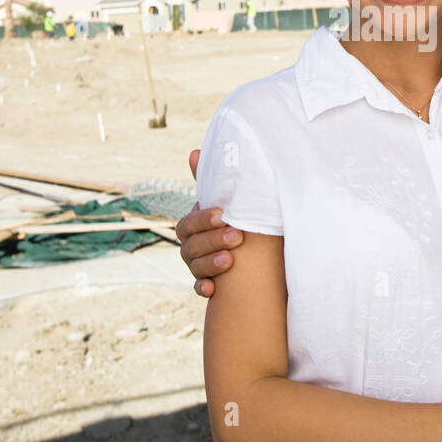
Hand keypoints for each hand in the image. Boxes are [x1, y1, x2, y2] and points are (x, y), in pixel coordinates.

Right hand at [177, 148, 243, 297]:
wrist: (252, 251)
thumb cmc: (237, 219)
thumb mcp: (228, 201)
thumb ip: (211, 181)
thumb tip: (194, 151)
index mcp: (193, 224)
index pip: (189, 222)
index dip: (204, 219)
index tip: (223, 215)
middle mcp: (190, 245)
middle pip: (191, 245)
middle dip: (213, 240)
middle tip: (237, 236)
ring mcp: (196, 265)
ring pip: (195, 266)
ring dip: (210, 263)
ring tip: (231, 260)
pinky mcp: (207, 283)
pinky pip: (198, 288)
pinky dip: (203, 288)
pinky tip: (212, 289)